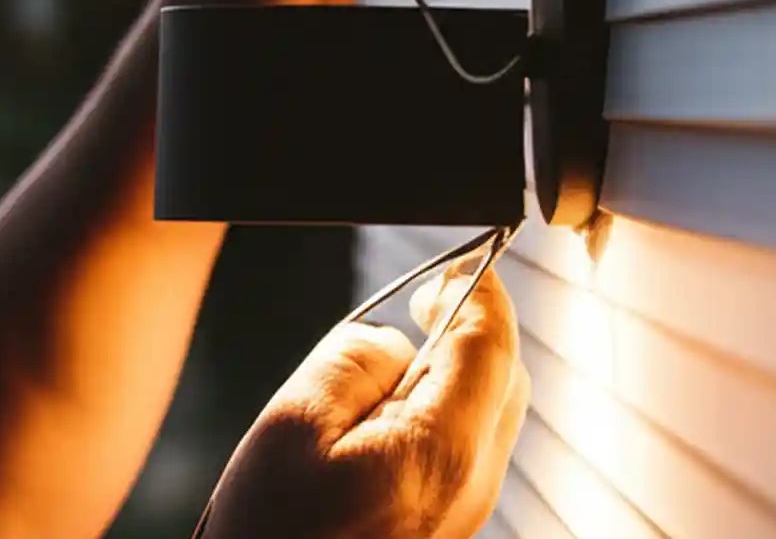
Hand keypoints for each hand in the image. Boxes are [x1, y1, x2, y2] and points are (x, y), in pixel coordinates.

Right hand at [201, 266, 530, 538]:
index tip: (461, 264)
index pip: (491, 344)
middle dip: (470, 331)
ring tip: (381, 382)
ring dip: (451, 374)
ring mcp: (466, 512)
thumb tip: (397, 340)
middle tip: (418, 311)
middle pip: (504, 377)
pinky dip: (440, 414)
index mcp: (441, 450)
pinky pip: (466, 447)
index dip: (480, 290)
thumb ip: (355, 358)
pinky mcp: (449, 525)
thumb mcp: (294, 422)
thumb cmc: (271, 531)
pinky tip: (381, 424)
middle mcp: (472, 485)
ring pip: (487, 412)